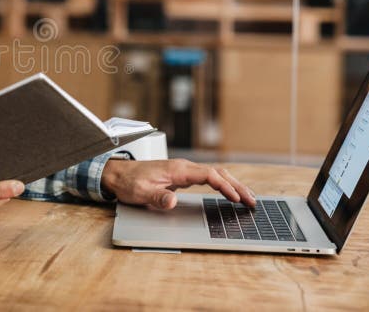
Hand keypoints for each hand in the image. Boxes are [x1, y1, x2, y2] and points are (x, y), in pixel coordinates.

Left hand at [101, 159, 255, 209]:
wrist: (116, 174)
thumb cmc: (128, 182)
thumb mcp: (141, 193)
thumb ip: (158, 197)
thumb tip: (172, 201)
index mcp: (177, 169)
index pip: (208, 175)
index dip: (224, 187)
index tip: (236, 199)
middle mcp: (183, 167)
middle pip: (217, 173)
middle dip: (237, 186)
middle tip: (252, 201)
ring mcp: (183, 171)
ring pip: (214, 174)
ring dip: (232, 184)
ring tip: (248, 198)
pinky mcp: (181, 176)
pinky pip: (207, 178)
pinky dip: (222, 184)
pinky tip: (228, 193)